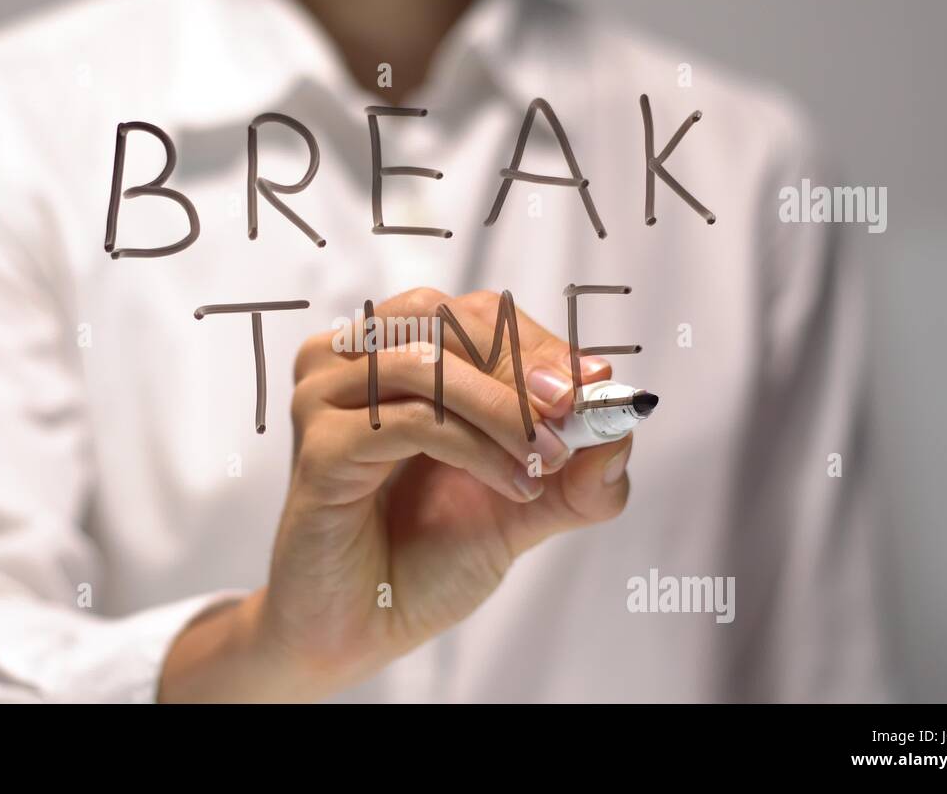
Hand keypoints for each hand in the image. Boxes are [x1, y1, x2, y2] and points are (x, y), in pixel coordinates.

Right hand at [159, 288, 633, 700]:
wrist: (357, 631)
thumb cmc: (422, 561)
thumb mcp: (519, 510)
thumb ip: (575, 474)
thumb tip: (626, 421)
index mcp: (391, 360)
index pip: (472, 315)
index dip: (538, 342)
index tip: (593, 379)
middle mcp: (350, 366)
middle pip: (447, 319)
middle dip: (522, 366)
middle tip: (572, 413)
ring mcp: (326, 401)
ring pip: (427, 364)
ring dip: (503, 410)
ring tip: (545, 462)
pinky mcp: (319, 449)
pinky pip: (410, 421)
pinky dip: (475, 448)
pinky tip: (514, 488)